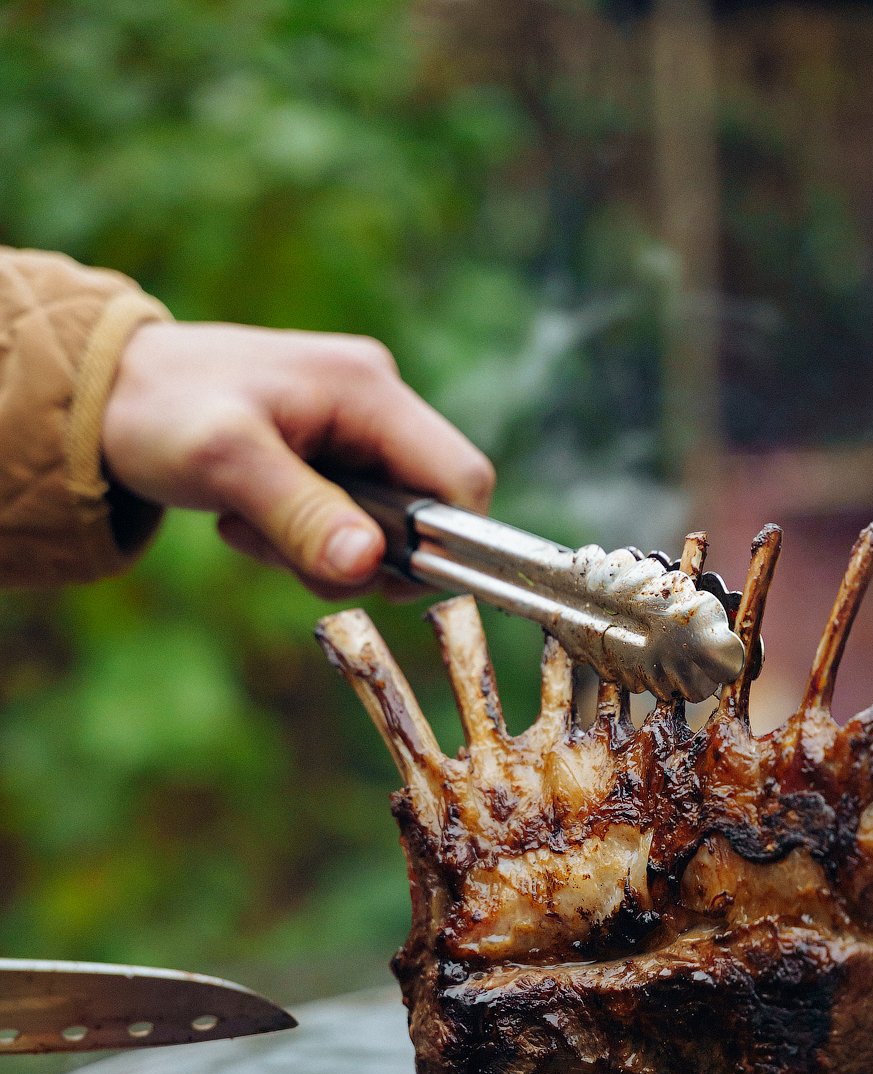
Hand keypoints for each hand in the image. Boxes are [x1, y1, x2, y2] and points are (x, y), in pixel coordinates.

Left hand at [101, 321, 494, 596]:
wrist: (100, 387)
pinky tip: (248, 516)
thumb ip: (302, 514)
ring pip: (381, 527)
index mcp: (370, 390)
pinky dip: (303, 538)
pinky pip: (346, 519)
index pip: (461, 481)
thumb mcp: (225, 464)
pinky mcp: (328, 450)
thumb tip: (369, 566)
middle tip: (285, 550)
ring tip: (249, 524)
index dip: (438, 544)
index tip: (372, 575)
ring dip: (320, 551)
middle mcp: (375, 401)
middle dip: (360, 553)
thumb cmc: (159, 410)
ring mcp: (353, 426)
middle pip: (423, 513)